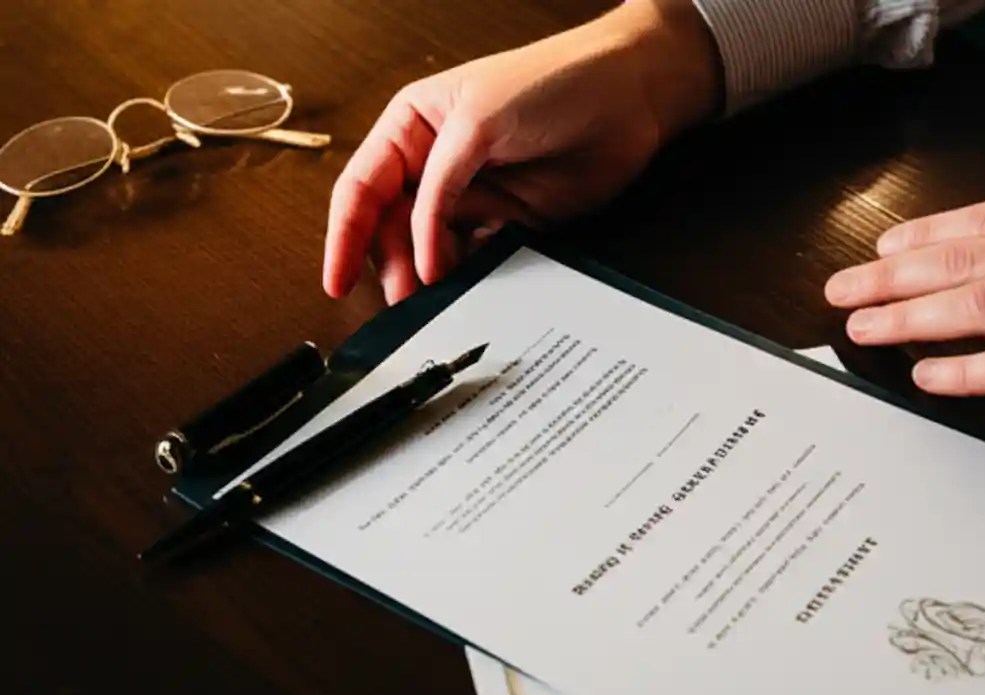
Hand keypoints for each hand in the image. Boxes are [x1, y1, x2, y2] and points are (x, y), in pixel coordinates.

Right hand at [323, 0, 719, 303]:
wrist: (630, 97)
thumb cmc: (553, 81)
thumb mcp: (479, 122)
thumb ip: (440, 187)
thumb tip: (419, 251)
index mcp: (414, 125)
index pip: (362, 187)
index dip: (345, 236)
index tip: (337, 279)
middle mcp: (436, 162)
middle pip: (391, 226)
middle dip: (390, 265)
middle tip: (402, 302)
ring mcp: (473, 194)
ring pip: (431, 248)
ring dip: (428, 278)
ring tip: (430, 306)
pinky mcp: (509, 220)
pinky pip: (476, 257)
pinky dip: (467, 278)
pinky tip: (467, 291)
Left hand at [824, 185, 984, 407]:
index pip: (979, 219)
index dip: (919, 237)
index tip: (879, 249)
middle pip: (961, 259)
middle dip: (890, 276)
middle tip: (842, 289)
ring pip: (977, 306)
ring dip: (910, 318)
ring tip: (864, 327)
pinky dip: (965, 371)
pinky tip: (927, 376)